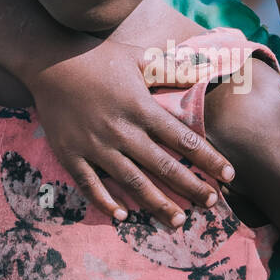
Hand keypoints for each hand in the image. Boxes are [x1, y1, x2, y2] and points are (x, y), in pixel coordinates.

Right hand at [31, 41, 235, 228]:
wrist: (50, 62)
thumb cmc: (99, 59)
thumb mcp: (138, 58)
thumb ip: (172, 68)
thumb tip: (204, 68)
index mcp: (141, 108)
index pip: (183, 139)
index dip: (209, 159)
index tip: (229, 175)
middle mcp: (122, 131)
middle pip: (163, 166)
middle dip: (190, 187)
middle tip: (212, 203)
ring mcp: (96, 146)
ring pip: (132, 181)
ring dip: (157, 203)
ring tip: (178, 221)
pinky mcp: (72, 155)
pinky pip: (91, 185)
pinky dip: (106, 202)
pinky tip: (123, 216)